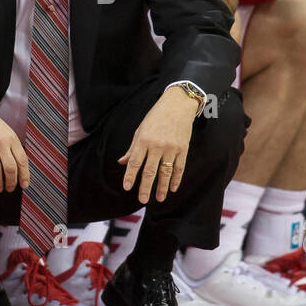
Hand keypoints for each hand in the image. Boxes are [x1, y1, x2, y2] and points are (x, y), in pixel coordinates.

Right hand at [0, 103, 29, 193]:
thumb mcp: (7, 132)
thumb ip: (14, 148)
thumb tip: (20, 170)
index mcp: (12, 138)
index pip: (22, 160)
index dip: (24, 175)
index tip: (24, 185)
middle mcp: (1, 142)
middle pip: (10, 168)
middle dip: (11, 182)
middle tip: (9, 189)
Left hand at [119, 87, 197, 203]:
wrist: (178, 105)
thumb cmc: (156, 117)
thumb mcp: (141, 130)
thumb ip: (132, 148)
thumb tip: (122, 163)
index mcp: (144, 140)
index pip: (135, 162)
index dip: (130, 175)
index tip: (127, 187)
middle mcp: (157, 145)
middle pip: (150, 171)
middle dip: (146, 187)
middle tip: (143, 199)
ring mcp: (171, 148)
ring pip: (166, 172)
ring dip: (162, 187)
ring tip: (160, 198)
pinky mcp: (183, 149)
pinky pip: (179, 167)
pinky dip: (176, 179)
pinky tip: (173, 188)